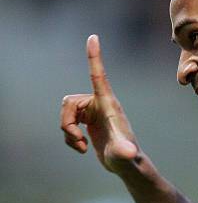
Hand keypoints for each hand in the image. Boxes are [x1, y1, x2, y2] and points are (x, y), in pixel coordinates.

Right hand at [60, 35, 139, 173]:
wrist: (126, 165)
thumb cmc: (127, 158)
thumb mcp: (124, 154)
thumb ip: (124, 151)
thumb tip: (128, 152)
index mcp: (109, 104)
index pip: (98, 77)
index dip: (94, 57)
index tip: (93, 37)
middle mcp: (101, 104)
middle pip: (68, 102)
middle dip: (66, 123)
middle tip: (77, 141)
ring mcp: (94, 112)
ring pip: (65, 112)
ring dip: (67, 132)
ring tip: (81, 146)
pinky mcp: (89, 120)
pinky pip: (67, 121)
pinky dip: (69, 137)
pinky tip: (82, 148)